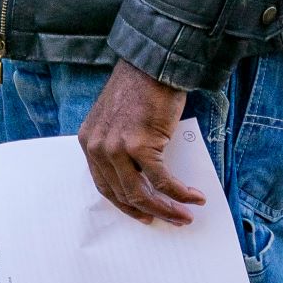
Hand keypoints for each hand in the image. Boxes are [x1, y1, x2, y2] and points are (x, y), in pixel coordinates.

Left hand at [78, 59, 201, 225]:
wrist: (154, 63)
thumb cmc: (141, 87)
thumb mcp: (117, 119)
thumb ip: (120, 147)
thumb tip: (144, 179)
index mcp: (88, 140)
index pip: (104, 185)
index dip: (125, 204)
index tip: (143, 214)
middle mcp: (97, 147)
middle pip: (123, 193)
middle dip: (150, 211)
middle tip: (170, 219)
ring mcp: (117, 147)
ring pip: (142, 193)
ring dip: (167, 209)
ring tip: (185, 216)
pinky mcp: (140, 145)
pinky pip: (162, 181)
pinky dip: (180, 193)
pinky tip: (194, 198)